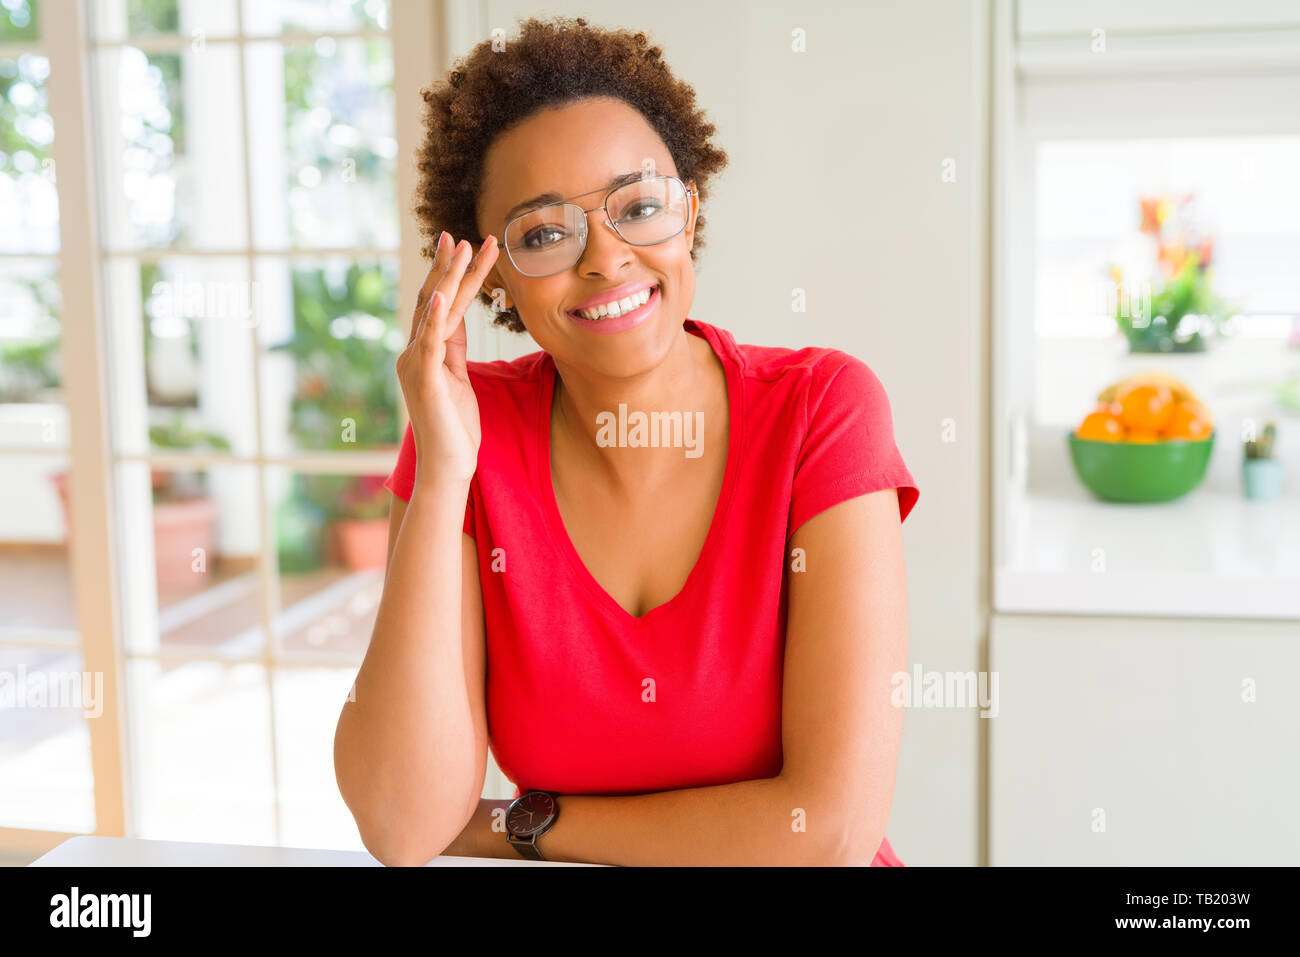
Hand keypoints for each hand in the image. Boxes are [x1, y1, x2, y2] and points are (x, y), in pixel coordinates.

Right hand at [395, 231, 499, 488]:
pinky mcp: (425, 380)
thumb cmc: (455, 428)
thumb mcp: (458, 378)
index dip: (449, 275)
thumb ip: (453, 347)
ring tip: (464, 248)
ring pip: (436, 313)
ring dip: (450, 278)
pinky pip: (430, 342)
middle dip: (448, 266)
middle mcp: (413, 354)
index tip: (460, 246)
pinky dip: (434, 315)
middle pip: (433, 300)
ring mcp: (416, 365)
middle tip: (459, 235)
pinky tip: (442, 292)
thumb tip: (458, 316)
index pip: (438, 305)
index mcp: (423, 353)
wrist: (448, 467)